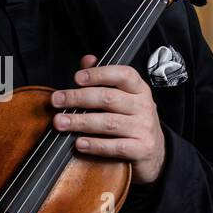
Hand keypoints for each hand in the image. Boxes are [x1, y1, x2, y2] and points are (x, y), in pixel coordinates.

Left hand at [51, 54, 165, 185]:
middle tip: (57, 100)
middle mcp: (144, 106)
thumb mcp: (124, 96)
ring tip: (60, 122)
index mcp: (139, 89)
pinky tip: (79, 143)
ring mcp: (144, 128)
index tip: (76, 78)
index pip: (122, 75)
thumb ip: (104, 78)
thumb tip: (87, 60)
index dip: (99, 74)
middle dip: (78, 98)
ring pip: (108, 122)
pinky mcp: (141, 149)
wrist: (155, 152)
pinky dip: (95, 145)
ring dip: (80, 122)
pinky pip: (115, 146)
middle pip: (108, 98)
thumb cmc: (132, 120)